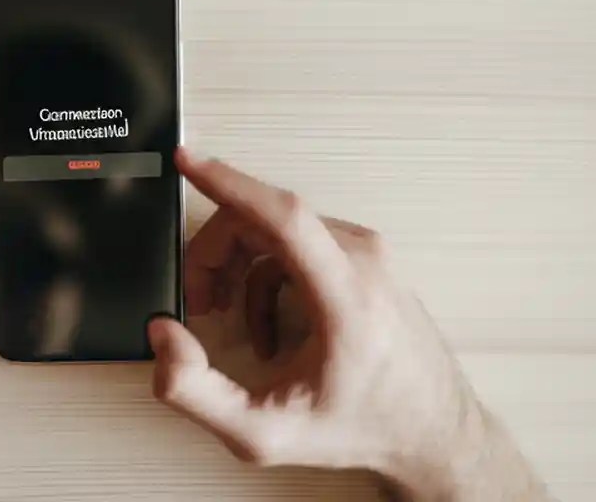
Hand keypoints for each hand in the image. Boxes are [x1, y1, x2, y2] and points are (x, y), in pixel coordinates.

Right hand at [148, 148, 546, 500]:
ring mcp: (370, 254)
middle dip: (214, 253)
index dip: (228, 183)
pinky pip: (299, 242)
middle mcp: (364, 261)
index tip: (187, 160)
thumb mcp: (264, 435)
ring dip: (239, 267)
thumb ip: (196, 392)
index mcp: (346, 297)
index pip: (283, 216)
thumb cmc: (361, 430)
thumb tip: (163, 334)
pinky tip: (268, 324)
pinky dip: (266, 274)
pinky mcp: (368, 257)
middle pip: (264, 219)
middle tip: (198, 301)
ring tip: (233, 320)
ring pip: (278, 229)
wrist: (432, 434)